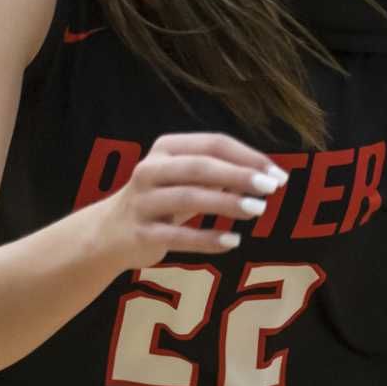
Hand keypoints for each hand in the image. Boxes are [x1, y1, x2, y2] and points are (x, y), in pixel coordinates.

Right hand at [95, 133, 285, 270]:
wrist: (108, 234)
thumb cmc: (161, 201)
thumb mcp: (186, 180)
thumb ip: (222, 174)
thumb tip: (268, 174)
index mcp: (166, 149)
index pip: (213, 144)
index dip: (249, 157)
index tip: (278, 175)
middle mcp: (150, 170)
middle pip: (200, 167)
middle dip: (240, 175)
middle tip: (272, 188)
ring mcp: (142, 201)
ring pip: (189, 197)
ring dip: (227, 202)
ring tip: (259, 210)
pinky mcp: (140, 233)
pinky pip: (177, 236)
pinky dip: (207, 238)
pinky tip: (233, 241)